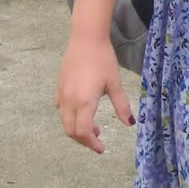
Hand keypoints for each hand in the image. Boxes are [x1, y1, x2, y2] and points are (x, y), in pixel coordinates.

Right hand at [55, 33, 135, 154]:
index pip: (84, 132)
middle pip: (71, 131)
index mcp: (84, 102)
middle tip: (98, 140)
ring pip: (65, 122)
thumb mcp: (115, 83)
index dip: (92, 144)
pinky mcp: (59, 87)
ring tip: (94, 128)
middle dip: (84, 140)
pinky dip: (70, 118)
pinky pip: (61, 109)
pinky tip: (82, 111)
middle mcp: (69, 101)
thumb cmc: (103, 60)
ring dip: (77, 129)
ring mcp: (62, 94)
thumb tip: (129, 124)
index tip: (102, 148)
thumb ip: (121, 105)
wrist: (86, 39)